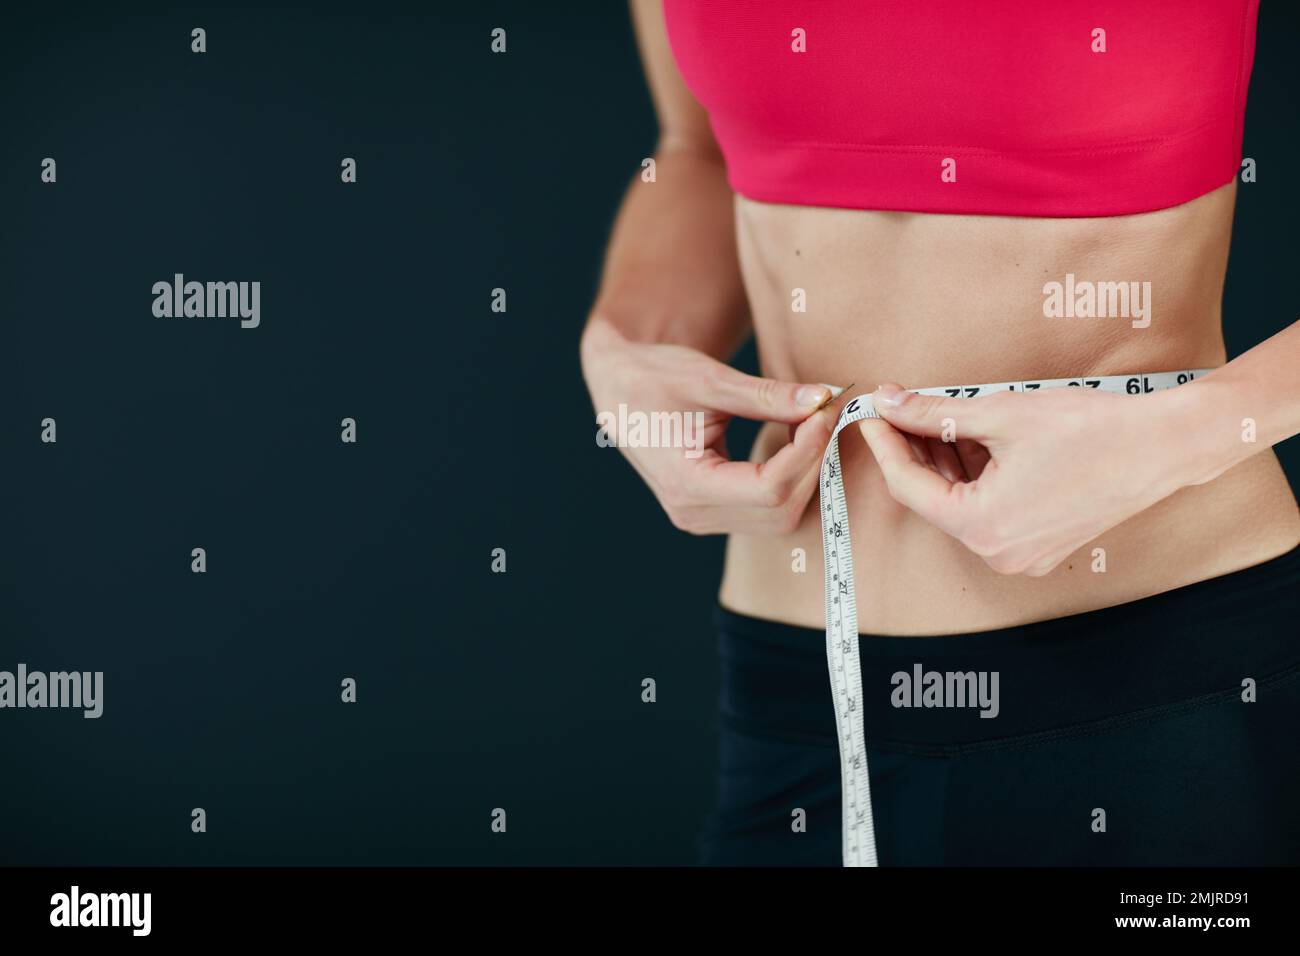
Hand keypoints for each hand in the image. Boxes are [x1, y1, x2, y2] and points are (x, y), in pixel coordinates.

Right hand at [581, 322, 837, 533]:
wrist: (618, 388)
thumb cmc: (653, 377)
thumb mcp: (708, 378)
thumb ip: (766, 395)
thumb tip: (822, 398)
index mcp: (686, 485)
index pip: (769, 488)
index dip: (807, 451)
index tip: (825, 410)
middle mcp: (694, 513)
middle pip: (780, 510)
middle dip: (813, 463)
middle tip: (824, 413)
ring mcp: (704, 518)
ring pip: (780, 516)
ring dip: (806, 472)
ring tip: (810, 423)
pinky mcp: (715, 511)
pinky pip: (769, 509)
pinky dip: (792, 477)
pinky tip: (795, 439)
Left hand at [858, 382, 1192, 575]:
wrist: (1164, 446)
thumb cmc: (1091, 430)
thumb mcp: (1001, 413)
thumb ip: (936, 412)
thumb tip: (890, 403)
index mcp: (982, 526)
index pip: (909, 486)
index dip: (885, 445)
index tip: (872, 414)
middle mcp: (997, 553)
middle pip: (932, 497)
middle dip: (913, 450)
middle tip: (899, 408)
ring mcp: (1019, 555)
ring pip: (960, 503)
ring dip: (943, 462)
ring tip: (936, 415)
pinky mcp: (1038, 546)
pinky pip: (988, 511)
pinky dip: (974, 477)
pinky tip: (969, 439)